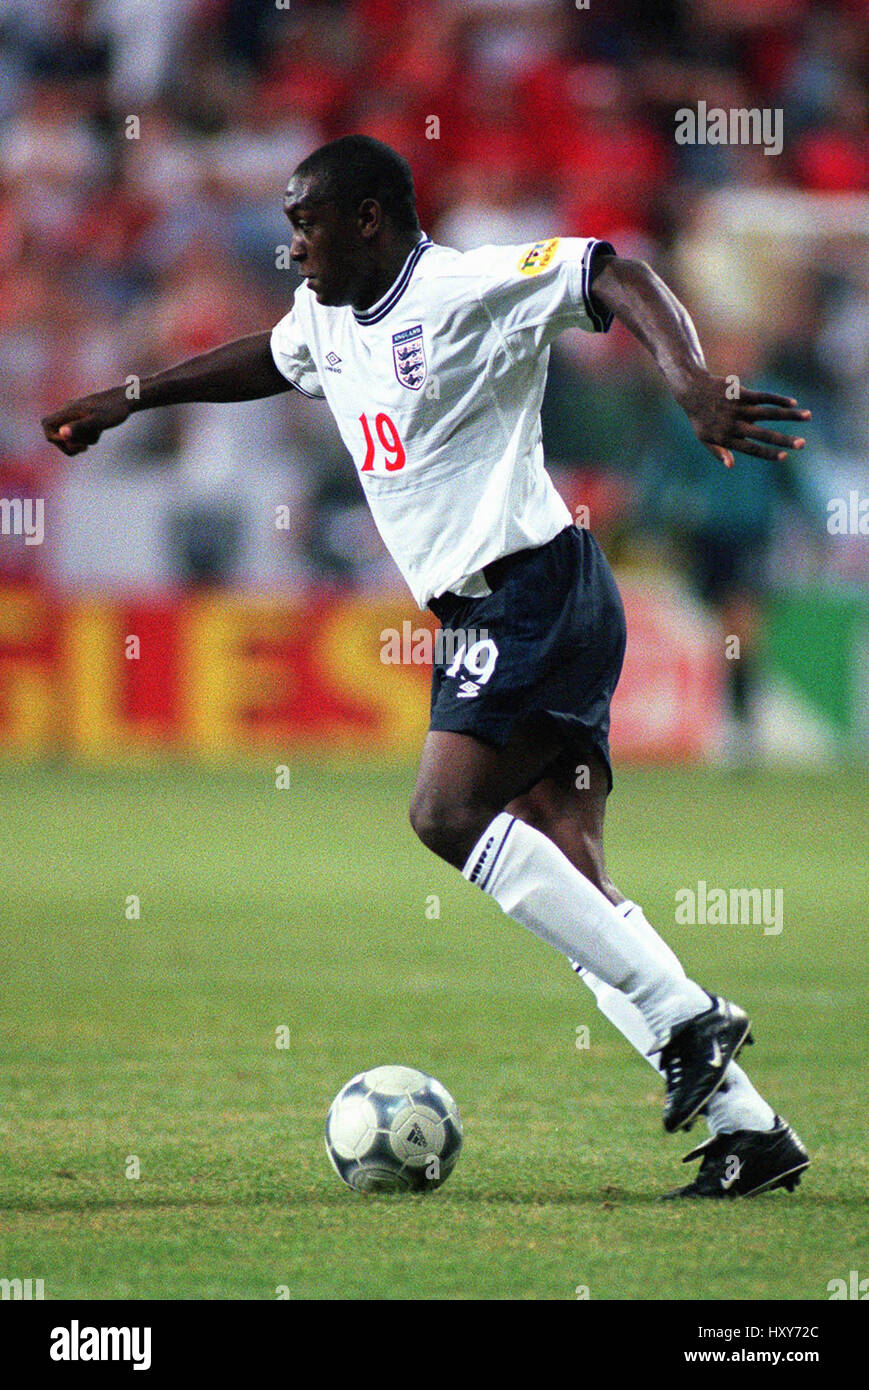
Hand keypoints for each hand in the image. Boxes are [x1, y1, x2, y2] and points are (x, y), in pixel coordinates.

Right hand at [42, 386, 131, 455]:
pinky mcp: (84, 417)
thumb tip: (62, 433)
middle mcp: (69, 411)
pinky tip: (99, 431)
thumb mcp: (97, 421)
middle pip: (57, 434)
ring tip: (96, 433)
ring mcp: (76, 414)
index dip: (54, 438)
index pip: (47, 425)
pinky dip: (87, 436)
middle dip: (69, 445)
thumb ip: (79, 427)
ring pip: (70, 435)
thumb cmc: (113, 410)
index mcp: (68, 411)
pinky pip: (80, 432)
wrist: (127, 399)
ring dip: (81, 440)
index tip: (71, 440)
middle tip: (85, 447)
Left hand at [676, 371, 810, 468]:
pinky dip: (779, 399)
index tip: (785, 457)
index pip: (751, 449)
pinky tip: (793, 402)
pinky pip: (764, 396)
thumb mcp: (704, 439)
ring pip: (768, 413)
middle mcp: (734, 424)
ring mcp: (739, 408)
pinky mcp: (742, 393)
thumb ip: (718, 452)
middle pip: (763, 434)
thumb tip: (731, 465)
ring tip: (808, 416)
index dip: (768, 453)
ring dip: (790, 415)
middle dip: (784, 440)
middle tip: (803, 444)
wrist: (693, 391)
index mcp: (726, 438)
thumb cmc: (700, 418)